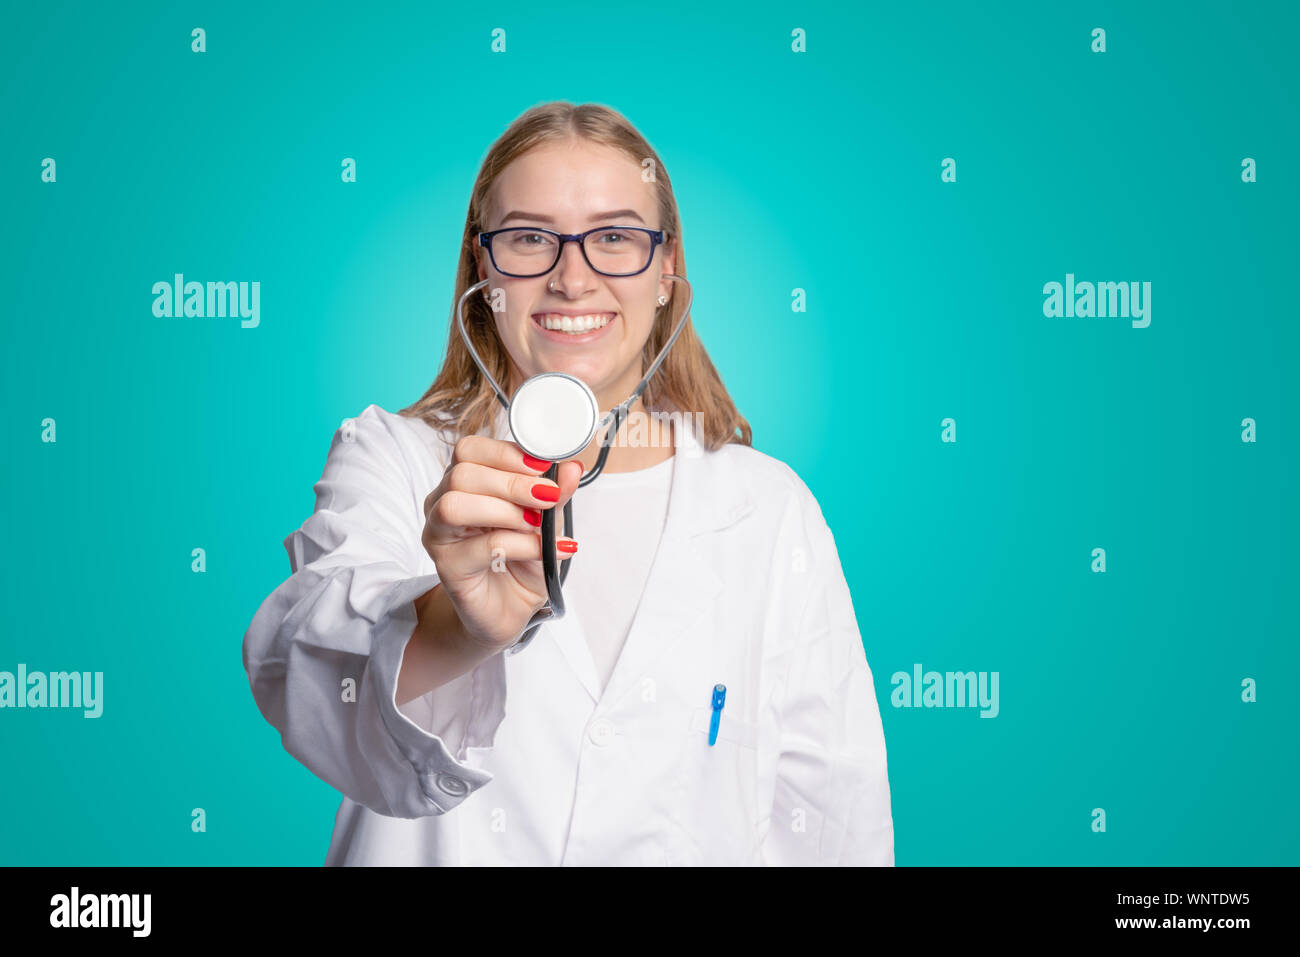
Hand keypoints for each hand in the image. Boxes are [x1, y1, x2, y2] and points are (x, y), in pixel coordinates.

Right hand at [420, 436, 582, 652]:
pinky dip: (521, 545)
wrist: (510, 609)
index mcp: (464, 484)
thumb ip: (555, 493)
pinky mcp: (448, 568)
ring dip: (506, 510)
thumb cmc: (521, 560)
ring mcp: (440, 536)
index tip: (543, 467)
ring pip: (455, 505)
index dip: (506, 453)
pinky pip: (482, 547)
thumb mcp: (546, 521)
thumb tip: (572, 467)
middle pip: (462, 473)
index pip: (469, 450)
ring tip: (538, 524)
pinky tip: (546, 550)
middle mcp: (443, 504)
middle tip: (548, 496)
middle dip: (512, 482)